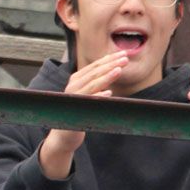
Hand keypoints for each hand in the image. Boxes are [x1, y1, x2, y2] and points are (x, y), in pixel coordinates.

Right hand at [39, 51, 126, 178]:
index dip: (108, 59)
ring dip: (106, 77)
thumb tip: (112, 69)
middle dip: (110, 64)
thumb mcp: (86, 94)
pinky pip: (88, 102)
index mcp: (76, 80)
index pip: (94, 66)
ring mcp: (73, 99)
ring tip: (119, 70)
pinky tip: (109, 93)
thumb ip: (95, 83)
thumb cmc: (77, 112)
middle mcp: (73, 87)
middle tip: (125, 58)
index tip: (123, 54)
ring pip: (92, 84)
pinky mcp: (75, 112)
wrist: (64, 135)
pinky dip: (98, 96)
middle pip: (94, 72)